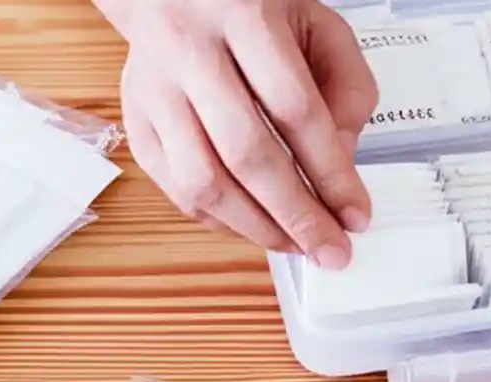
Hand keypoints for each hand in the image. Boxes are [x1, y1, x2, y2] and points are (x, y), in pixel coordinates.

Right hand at [95, 0, 378, 268]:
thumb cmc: (248, 7)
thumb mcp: (316, 22)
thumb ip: (345, 86)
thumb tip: (341, 162)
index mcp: (243, 15)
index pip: (295, 110)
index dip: (330, 172)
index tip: (356, 214)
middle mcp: (189, 51)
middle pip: (247, 154)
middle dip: (296, 215)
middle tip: (329, 248)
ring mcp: (154, 90)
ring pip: (203, 182)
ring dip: (255, 227)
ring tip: (293, 244)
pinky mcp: (135, 121)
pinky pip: (177, 189)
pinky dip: (220, 220)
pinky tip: (254, 225)